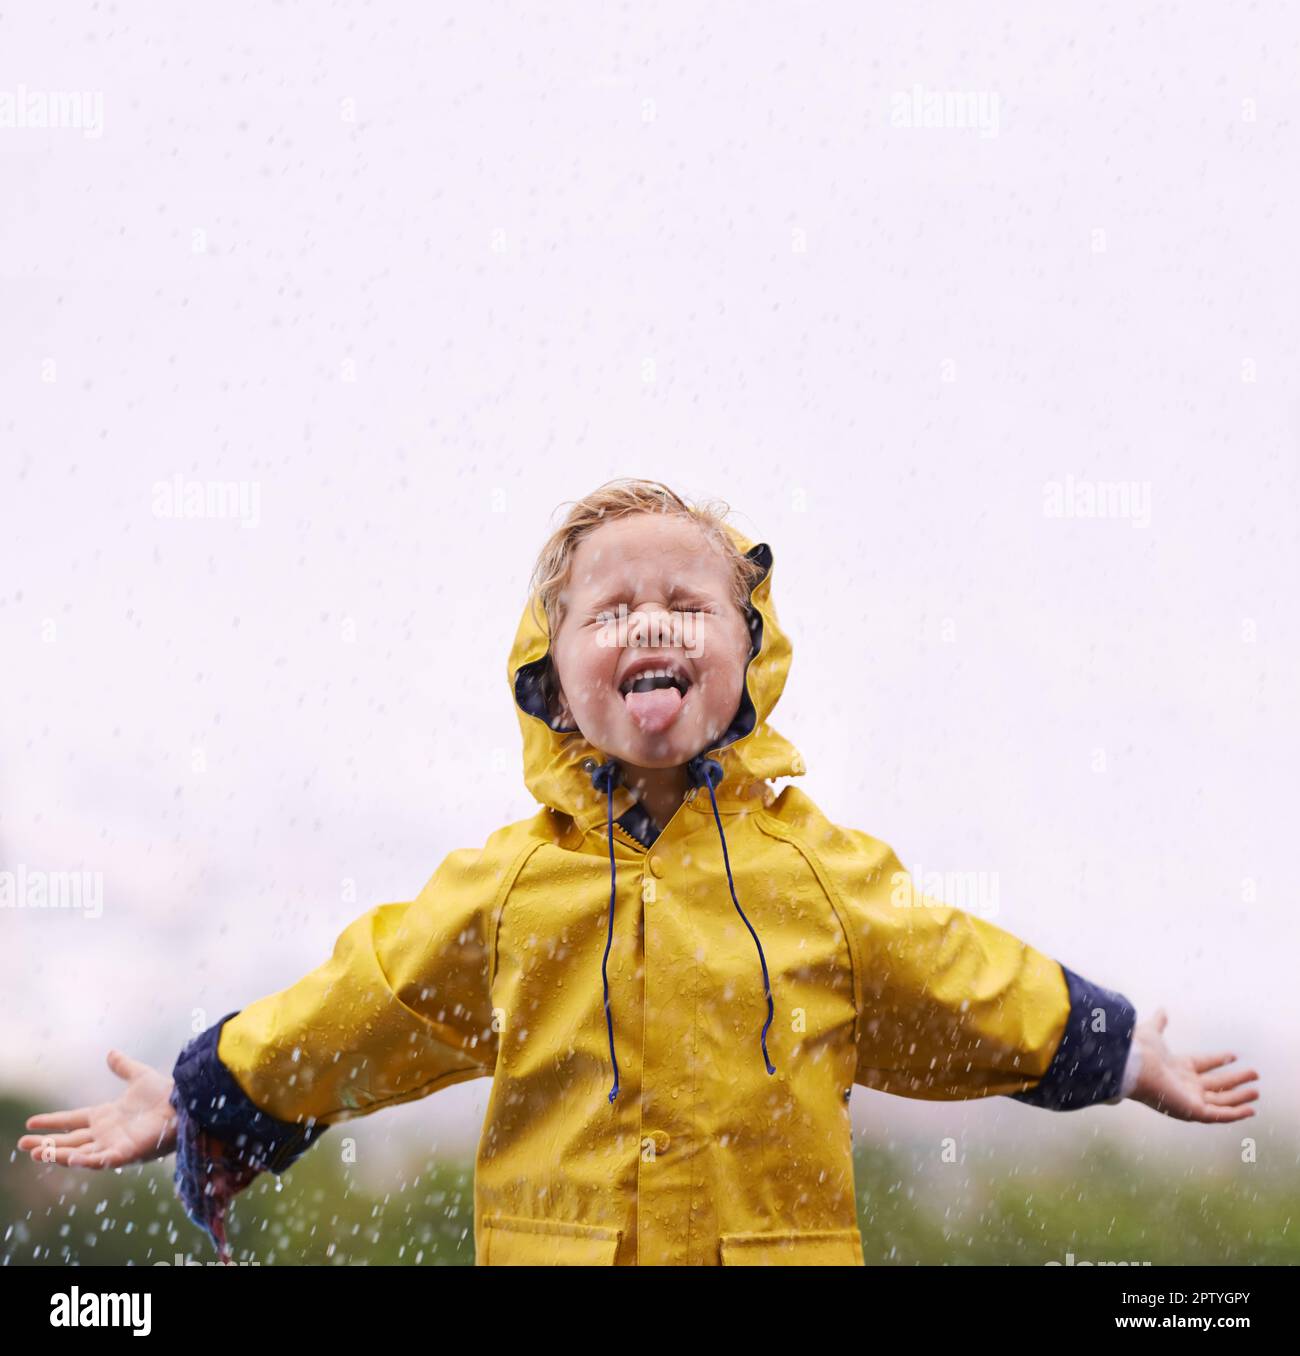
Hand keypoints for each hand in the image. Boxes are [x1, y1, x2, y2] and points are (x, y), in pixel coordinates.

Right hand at [18, 1048, 177, 1167]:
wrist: (187, 1101)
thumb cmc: (166, 1093)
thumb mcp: (139, 1076)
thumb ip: (124, 1067)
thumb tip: (111, 1053)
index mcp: (106, 1116)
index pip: (72, 1120)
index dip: (52, 1122)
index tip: (30, 1122)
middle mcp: (106, 1133)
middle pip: (70, 1140)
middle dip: (46, 1143)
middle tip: (23, 1144)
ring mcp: (115, 1144)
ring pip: (79, 1153)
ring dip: (59, 1154)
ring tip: (36, 1152)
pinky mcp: (127, 1153)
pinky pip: (103, 1160)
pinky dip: (88, 1160)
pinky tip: (72, 1158)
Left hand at [1129, 1008, 1258, 1122]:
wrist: (1132, 1065)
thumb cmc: (1139, 1050)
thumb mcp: (1152, 1032)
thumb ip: (1158, 1022)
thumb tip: (1162, 1009)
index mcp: (1176, 1067)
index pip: (1203, 1063)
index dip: (1218, 1059)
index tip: (1234, 1055)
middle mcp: (1184, 1085)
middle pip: (1216, 1083)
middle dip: (1235, 1080)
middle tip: (1254, 1073)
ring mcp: (1189, 1099)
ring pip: (1221, 1100)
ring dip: (1239, 1097)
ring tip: (1257, 1091)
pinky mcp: (1193, 1111)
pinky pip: (1220, 1115)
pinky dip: (1236, 1113)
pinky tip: (1251, 1109)